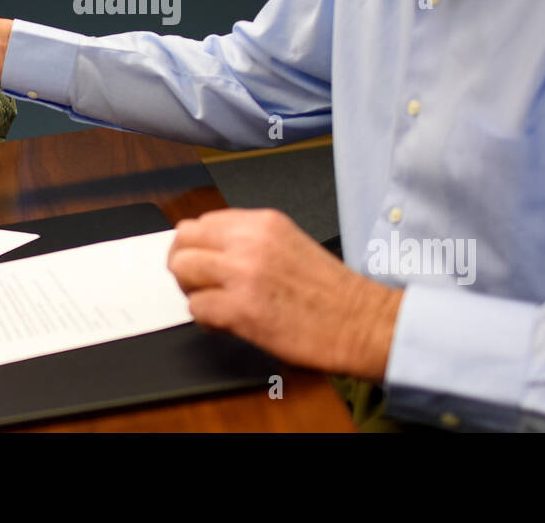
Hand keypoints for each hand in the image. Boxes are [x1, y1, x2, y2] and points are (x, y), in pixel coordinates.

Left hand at [166, 209, 402, 381]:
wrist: (362, 322)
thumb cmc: (332, 292)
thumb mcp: (289, 244)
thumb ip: (249, 241)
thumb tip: (211, 252)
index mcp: (263, 222)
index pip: (202, 222)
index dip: (197, 246)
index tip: (204, 262)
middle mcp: (249, 241)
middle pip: (183, 241)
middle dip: (184, 265)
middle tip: (198, 284)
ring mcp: (243, 274)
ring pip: (182, 270)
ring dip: (191, 290)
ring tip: (212, 303)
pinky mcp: (241, 309)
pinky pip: (196, 308)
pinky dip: (205, 319)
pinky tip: (226, 323)